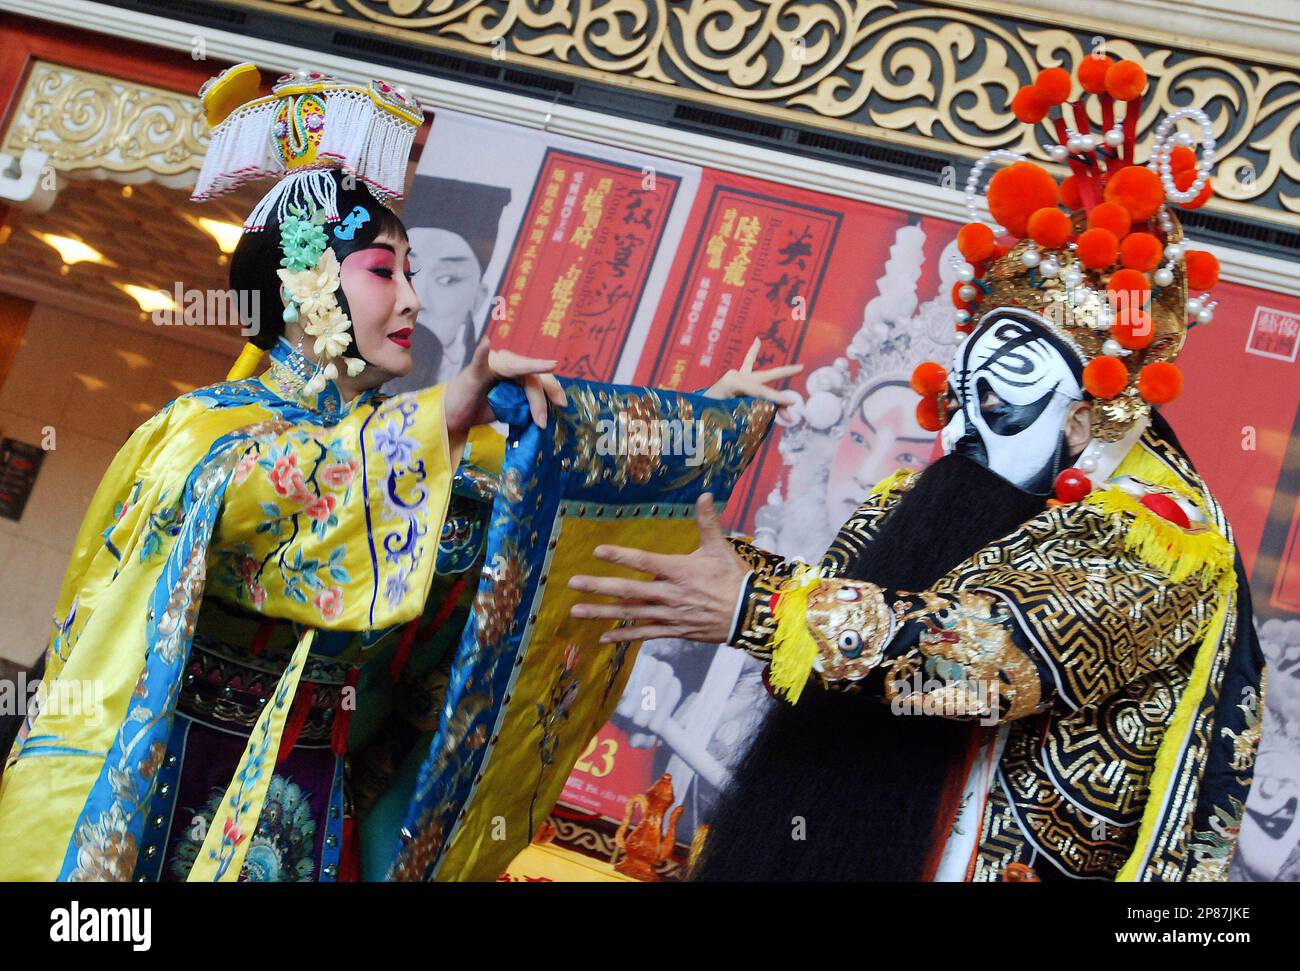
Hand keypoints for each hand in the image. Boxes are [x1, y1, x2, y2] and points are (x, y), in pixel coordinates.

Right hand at [443, 338, 568, 435]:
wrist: (452, 417)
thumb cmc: (479, 409)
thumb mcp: (508, 408)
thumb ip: (524, 404)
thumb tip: (545, 413)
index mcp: (515, 373)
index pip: (539, 378)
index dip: (553, 389)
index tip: (563, 404)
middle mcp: (505, 364)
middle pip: (532, 375)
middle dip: (544, 395)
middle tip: (550, 414)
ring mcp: (490, 365)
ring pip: (516, 369)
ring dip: (529, 388)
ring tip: (541, 397)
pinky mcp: (474, 372)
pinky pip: (480, 361)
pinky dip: (482, 352)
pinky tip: (486, 342)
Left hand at [567, 493, 749, 644]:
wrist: (748, 615)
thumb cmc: (734, 578)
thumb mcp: (720, 547)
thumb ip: (708, 521)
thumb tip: (704, 494)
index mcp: (679, 570)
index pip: (644, 561)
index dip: (621, 556)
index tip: (597, 551)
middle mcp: (669, 593)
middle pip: (628, 590)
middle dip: (598, 586)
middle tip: (572, 583)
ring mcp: (669, 614)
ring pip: (630, 613)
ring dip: (602, 612)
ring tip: (577, 610)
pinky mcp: (674, 630)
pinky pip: (644, 634)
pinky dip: (624, 636)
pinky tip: (603, 637)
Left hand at [702, 338, 802, 417]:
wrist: (692, 415)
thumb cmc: (710, 417)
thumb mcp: (733, 417)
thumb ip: (759, 415)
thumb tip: (783, 417)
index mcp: (732, 383)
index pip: (760, 391)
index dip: (776, 398)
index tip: (791, 404)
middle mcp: (733, 376)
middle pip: (763, 378)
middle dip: (783, 374)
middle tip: (801, 367)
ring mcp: (733, 377)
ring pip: (755, 369)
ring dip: (766, 363)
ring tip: (773, 351)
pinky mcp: (733, 380)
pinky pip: (746, 365)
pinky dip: (752, 354)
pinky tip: (757, 341)